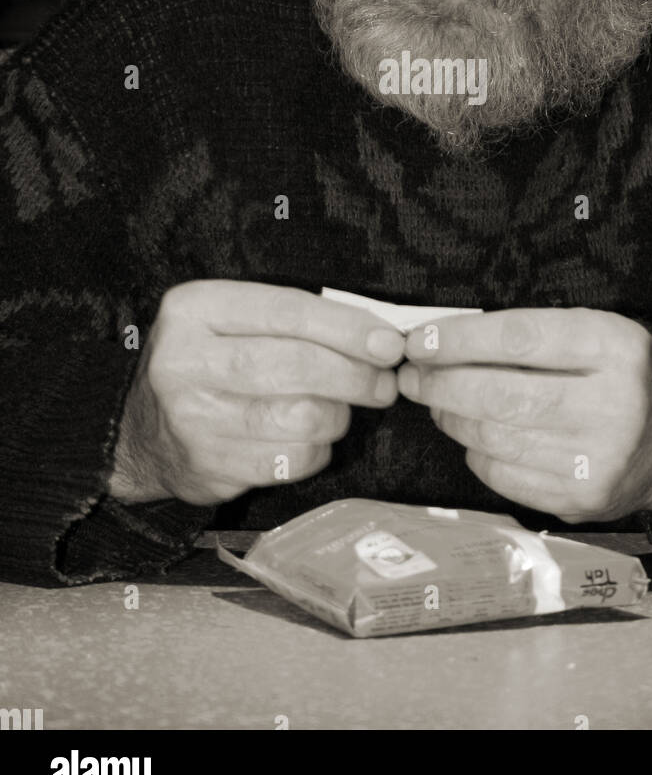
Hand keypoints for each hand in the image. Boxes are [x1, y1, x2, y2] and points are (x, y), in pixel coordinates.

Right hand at [109, 281, 403, 505]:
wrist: (139, 432)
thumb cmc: (208, 363)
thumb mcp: (231, 320)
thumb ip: (292, 319)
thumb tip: (377, 336)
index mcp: (194, 308)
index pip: (287, 311)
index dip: (348, 328)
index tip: (390, 343)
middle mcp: (184, 360)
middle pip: (295, 365)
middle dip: (354, 375)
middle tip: (383, 383)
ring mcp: (192, 418)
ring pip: (299, 417)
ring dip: (337, 415)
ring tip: (340, 409)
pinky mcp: (206, 467)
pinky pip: (290, 460)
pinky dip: (315, 450)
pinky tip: (310, 438)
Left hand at [397, 307, 651, 522]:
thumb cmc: (626, 374)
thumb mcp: (596, 331)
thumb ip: (530, 333)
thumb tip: (443, 342)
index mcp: (615, 348)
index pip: (517, 340)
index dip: (457, 340)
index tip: (418, 340)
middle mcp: (613, 406)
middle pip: (498, 395)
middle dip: (440, 384)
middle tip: (411, 374)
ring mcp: (599, 461)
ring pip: (495, 438)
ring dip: (450, 417)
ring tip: (435, 400)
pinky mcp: (584, 500)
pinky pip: (505, 476)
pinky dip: (476, 452)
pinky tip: (472, 434)